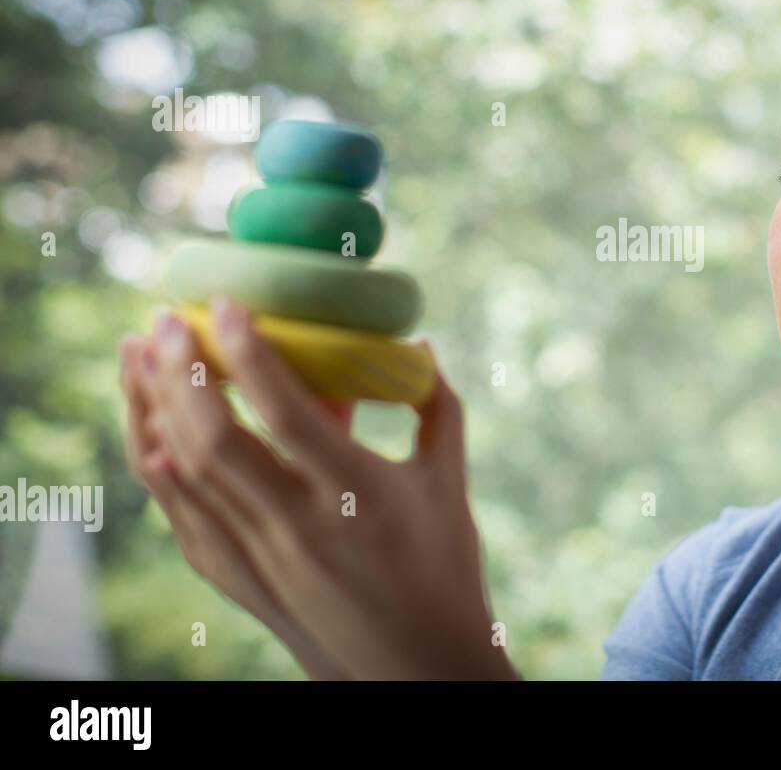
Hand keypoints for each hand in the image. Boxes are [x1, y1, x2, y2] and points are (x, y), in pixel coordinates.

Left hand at [118, 297, 517, 679]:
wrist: (419, 668)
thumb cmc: (445, 570)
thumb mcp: (450, 484)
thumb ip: (437, 408)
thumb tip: (419, 345)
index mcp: (358, 495)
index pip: (286, 412)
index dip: (250, 352)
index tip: (227, 304)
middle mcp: (300, 527)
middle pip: (215, 440)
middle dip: (180, 371)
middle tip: (164, 319)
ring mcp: (264, 560)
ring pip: (185, 476)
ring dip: (153, 410)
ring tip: (138, 357)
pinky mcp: (243, 583)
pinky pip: (184, 520)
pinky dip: (160, 473)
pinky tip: (149, 434)